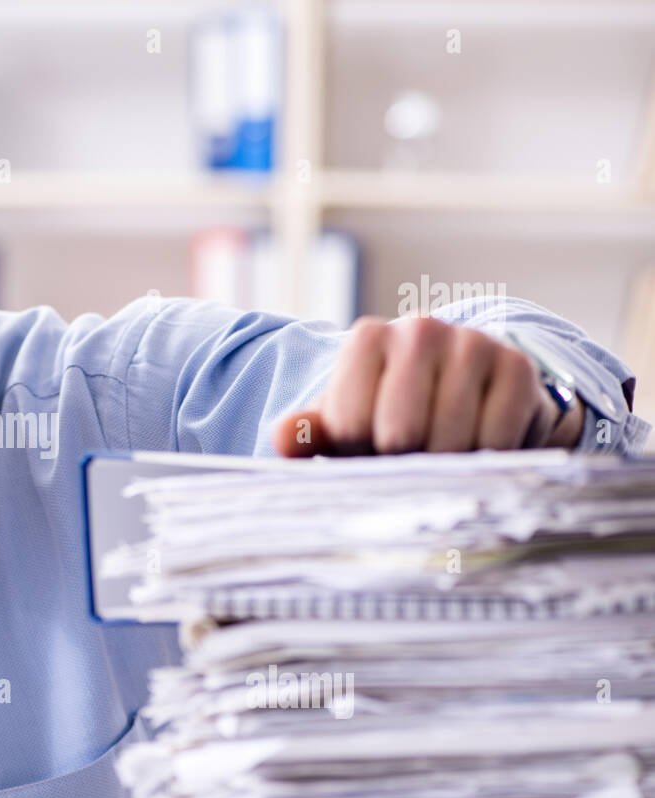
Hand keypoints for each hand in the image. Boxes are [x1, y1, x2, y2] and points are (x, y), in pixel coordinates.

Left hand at [274, 315, 584, 457]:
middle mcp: (420, 328)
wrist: (461, 398)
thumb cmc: (386, 415)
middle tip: (407, 454)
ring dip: (445, 466)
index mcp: (367, 338)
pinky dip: (485, 460)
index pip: (349, 424)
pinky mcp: (517, 368)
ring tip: (440, 450)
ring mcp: (473, 343)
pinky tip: (477, 446)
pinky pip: (496, 440)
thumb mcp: (340, 424)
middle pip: (401, 434)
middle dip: (402, 461)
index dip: (357, 452)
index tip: (366, 445)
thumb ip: (307, 432)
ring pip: (450, 441)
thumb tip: (283, 437)